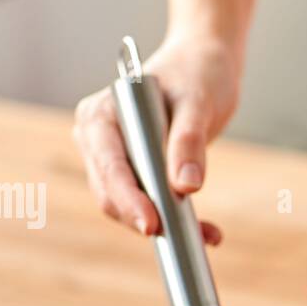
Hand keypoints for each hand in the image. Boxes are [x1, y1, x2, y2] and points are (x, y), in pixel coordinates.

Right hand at [72, 31, 239, 242]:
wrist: (203, 66)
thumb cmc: (197, 74)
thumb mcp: (198, 102)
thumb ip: (189, 141)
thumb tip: (186, 187)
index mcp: (101, 115)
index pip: (109, 166)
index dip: (129, 198)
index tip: (153, 224)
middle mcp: (97, 138)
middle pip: (111, 192)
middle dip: (147, 218)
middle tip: (187, 238)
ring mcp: (112, 157)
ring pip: (129, 205)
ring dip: (166, 224)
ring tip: (209, 234)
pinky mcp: (134, 171)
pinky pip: (148, 203)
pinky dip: (176, 219)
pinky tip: (206, 229)